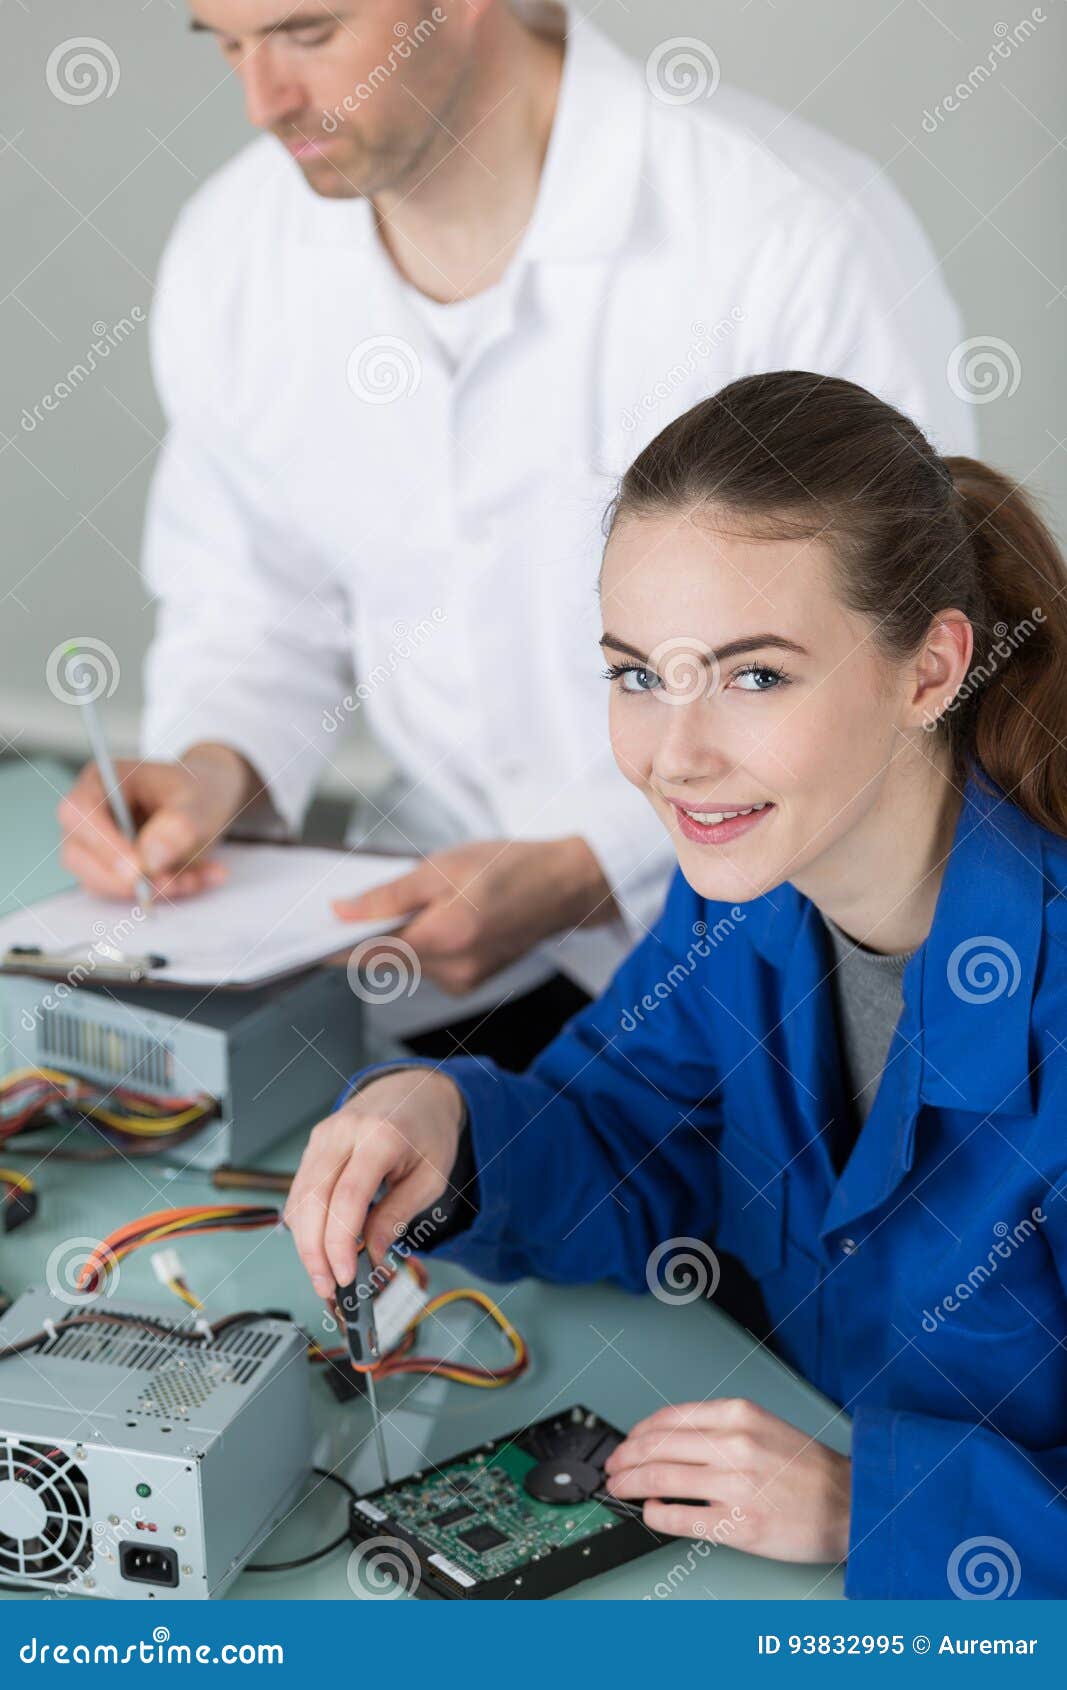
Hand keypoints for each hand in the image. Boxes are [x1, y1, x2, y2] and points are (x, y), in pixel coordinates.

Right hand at [58, 743, 261, 899]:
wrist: (209, 803)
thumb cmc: (198, 791)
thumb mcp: (200, 801)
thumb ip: (178, 825)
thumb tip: (148, 860)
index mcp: (102, 781)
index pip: (79, 812)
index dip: (103, 844)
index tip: (138, 870)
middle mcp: (89, 815)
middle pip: (77, 855)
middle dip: (123, 880)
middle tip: (171, 883)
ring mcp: (96, 847)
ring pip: (100, 882)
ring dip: (151, 889)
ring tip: (197, 877)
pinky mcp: (112, 873)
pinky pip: (125, 895)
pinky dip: (164, 893)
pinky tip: (198, 879)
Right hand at [284, 1067, 465, 1294]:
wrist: (416, 1091)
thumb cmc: (428, 1132)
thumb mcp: (431, 1179)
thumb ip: (397, 1216)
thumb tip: (369, 1256)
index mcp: (380, 1136)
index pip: (348, 1197)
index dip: (340, 1243)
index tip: (344, 1277)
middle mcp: (344, 1132)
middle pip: (313, 1200)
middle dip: (314, 1252)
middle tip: (328, 1287)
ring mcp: (323, 1135)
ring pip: (299, 1198)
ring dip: (306, 1243)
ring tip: (325, 1275)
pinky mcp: (314, 1144)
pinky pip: (300, 1190)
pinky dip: (305, 1223)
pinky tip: (320, 1246)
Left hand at [332, 836, 614, 993]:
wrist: (566, 886)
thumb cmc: (512, 867)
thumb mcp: (442, 867)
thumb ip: (388, 894)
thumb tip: (342, 912)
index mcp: (443, 939)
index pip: (368, 954)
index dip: (331, 948)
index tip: (303, 940)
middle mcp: (452, 970)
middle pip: (386, 960)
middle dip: (367, 935)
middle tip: (355, 904)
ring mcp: (464, 980)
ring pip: (407, 962)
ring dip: (397, 936)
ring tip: (415, 900)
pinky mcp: (472, 979)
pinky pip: (429, 964)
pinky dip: (422, 942)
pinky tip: (436, 915)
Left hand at [603, 1399, 850, 1564]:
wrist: (849, 1504)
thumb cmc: (809, 1470)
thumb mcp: (764, 1426)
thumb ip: (720, 1429)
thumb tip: (672, 1441)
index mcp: (738, 1415)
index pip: (670, 1418)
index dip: (639, 1432)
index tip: (627, 1441)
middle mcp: (732, 1444)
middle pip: (657, 1446)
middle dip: (626, 1457)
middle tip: (614, 1467)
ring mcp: (733, 1484)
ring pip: (660, 1479)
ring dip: (631, 1484)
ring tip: (620, 1489)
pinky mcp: (736, 1524)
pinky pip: (681, 1517)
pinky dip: (656, 1514)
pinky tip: (650, 1512)